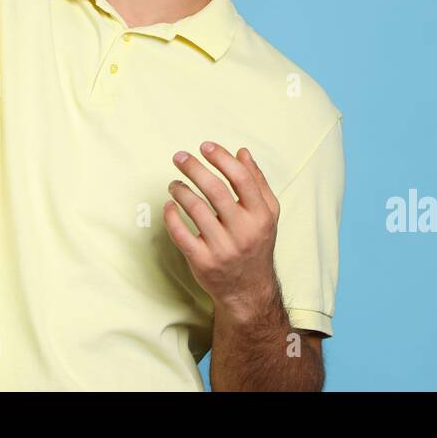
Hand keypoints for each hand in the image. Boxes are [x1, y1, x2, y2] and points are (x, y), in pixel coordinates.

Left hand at [163, 141, 280, 316]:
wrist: (249, 290)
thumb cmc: (256, 244)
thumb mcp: (267, 214)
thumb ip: (257, 182)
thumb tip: (242, 152)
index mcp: (260, 216)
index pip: (241, 179)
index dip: (222, 159)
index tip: (205, 146)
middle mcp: (243, 231)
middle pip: (215, 190)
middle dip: (194, 168)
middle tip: (179, 156)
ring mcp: (222, 248)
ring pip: (196, 210)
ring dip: (180, 190)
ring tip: (174, 183)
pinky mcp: (202, 262)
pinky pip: (181, 234)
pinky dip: (171, 217)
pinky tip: (169, 206)